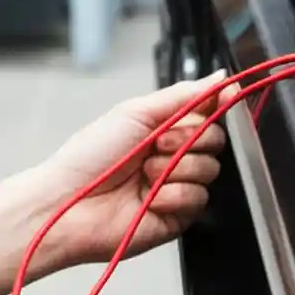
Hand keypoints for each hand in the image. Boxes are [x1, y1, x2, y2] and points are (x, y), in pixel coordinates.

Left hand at [39, 71, 233, 264]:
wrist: (68, 203)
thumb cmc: (90, 156)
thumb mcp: (136, 113)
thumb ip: (183, 96)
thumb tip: (219, 77)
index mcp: (165, 128)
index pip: (207, 112)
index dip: (220, 103)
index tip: (225, 97)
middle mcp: (175, 156)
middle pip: (215, 140)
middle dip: (188, 139)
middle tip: (157, 144)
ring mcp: (178, 186)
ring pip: (210, 170)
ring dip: (176, 168)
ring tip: (145, 174)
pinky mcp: (178, 217)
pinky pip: (199, 199)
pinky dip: (174, 194)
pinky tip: (149, 197)